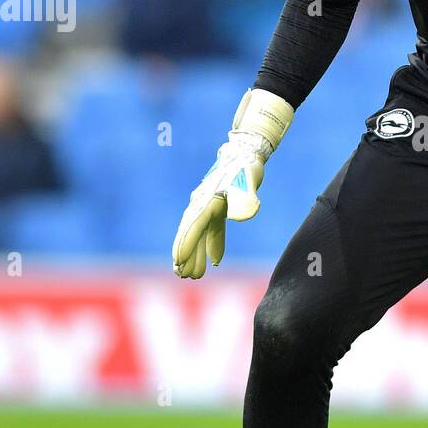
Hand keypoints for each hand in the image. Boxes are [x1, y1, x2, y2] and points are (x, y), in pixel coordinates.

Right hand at [172, 88, 292, 278]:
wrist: (248, 152)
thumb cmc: (247, 166)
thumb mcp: (248, 180)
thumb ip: (246, 197)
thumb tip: (247, 214)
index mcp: (208, 198)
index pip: (194, 225)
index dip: (186, 244)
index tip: (178, 262)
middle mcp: (204, 203)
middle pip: (191, 231)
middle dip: (185, 253)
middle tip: (180, 273)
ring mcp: (209, 205)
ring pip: (199, 233)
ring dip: (196, 253)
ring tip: (193, 275)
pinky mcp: (218, 208)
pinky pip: (213, 230)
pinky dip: (213, 245)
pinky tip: (215, 262)